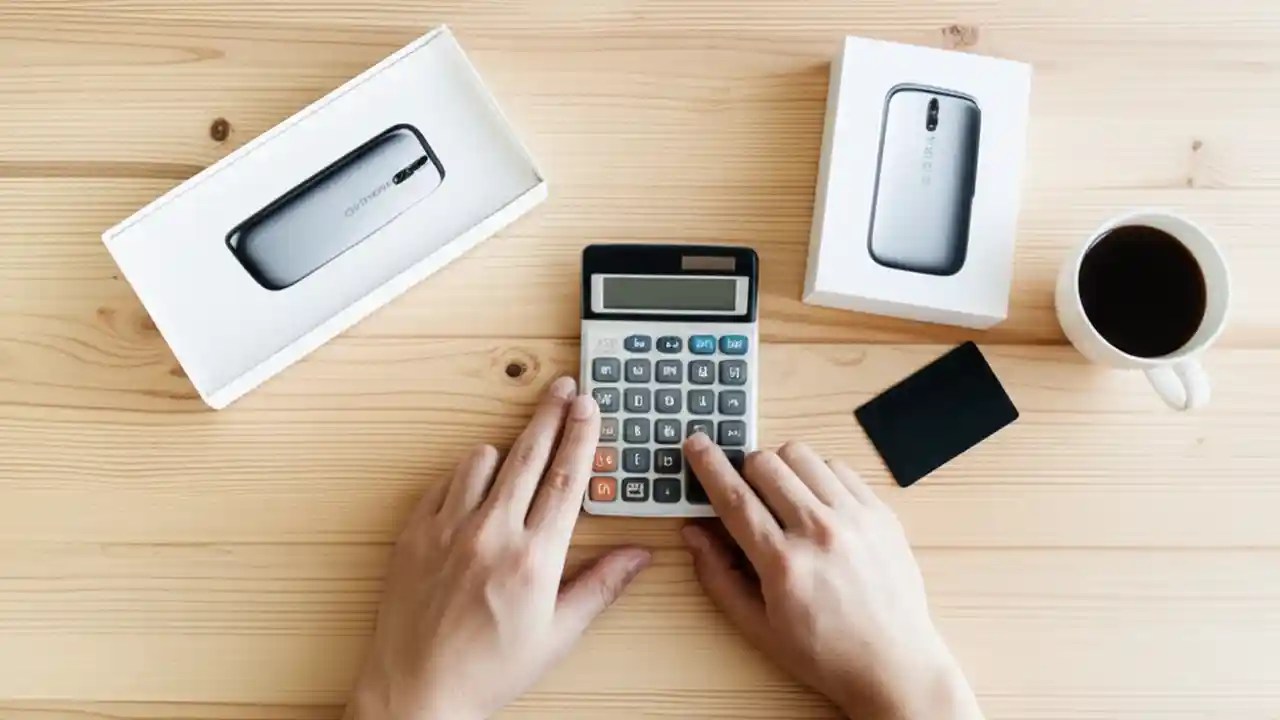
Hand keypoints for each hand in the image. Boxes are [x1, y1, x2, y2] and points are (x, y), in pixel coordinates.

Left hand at [345, 377, 651, 719]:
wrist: (417, 693)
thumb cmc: (488, 671)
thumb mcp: (557, 635)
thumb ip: (600, 587)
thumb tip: (639, 555)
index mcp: (535, 558)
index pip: (567, 480)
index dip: (582, 437)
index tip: (590, 407)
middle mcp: (492, 534)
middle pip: (529, 454)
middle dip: (551, 414)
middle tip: (564, 388)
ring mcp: (448, 530)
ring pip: (480, 461)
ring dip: (503, 453)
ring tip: (515, 458)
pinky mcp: (414, 534)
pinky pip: (442, 484)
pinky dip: (461, 479)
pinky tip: (472, 492)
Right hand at [681, 434, 980, 719]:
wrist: (894, 664)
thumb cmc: (824, 652)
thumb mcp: (757, 626)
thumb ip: (717, 575)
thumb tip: (692, 532)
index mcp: (783, 565)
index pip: (735, 498)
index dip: (708, 466)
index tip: (696, 444)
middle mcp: (819, 533)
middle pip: (765, 464)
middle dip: (746, 471)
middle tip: (748, 494)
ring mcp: (855, 518)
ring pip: (801, 455)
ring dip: (782, 468)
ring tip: (784, 498)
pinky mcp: (881, 512)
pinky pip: (838, 467)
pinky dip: (818, 475)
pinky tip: (817, 504)